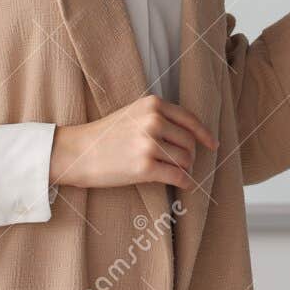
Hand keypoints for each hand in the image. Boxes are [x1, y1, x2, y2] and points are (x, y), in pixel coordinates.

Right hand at [48, 94, 217, 189]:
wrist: (78, 152)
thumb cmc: (105, 136)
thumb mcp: (133, 114)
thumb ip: (158, 117)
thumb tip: (190, 133)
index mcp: (153, 105)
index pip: (189, 119)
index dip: (204, 134)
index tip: (212, 145)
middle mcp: (153, 121)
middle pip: (189, 141)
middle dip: (190, 155)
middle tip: (183, 164)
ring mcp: (149, 144)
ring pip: (186, 159)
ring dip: (185, 169)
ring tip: (176, 173)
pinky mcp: (145, 167)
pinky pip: (177, 176)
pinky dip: (184, 182)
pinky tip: (182, 184)